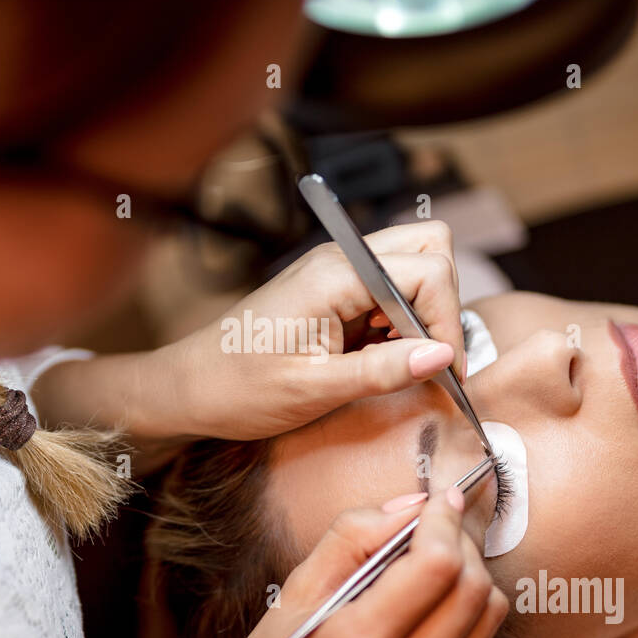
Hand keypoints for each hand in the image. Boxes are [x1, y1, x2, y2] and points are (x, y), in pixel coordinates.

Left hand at [150, 220, 466, 440]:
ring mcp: (337, 270)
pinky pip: (390, 288)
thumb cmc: (239, 387)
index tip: (444, 368)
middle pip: (430, 248)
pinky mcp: (334, 288)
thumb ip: (384, 371)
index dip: (446, 321)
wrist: (191, 386)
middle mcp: (340, 260)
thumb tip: (443, 356)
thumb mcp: (315, 389)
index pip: (428, 271)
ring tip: (399, 359)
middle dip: (443, 303)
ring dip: (422, 311)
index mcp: (335, 275)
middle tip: (427, 356)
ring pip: (414, 264)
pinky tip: (379, 355)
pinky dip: (401, 319)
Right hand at [165, 487, 508, 637]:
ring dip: (470, 571)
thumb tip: (408, 506)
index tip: (436, 498)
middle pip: (473, 587)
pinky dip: (465, 605)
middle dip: (461, 539)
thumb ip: (350, 540)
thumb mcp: (290, 596)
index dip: (443, 520)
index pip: (437, 566)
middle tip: (435, 519)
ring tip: (434, 553)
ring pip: (487, 614)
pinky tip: (431, 593)